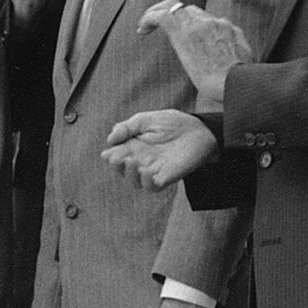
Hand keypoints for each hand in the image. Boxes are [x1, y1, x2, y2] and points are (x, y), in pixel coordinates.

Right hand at [102, 109, 218, 189]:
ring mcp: (153, 170)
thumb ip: (126, 128)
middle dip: (117, 166)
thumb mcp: (145, 120)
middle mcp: (140, 161)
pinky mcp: (166, 177)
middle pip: (122, 171)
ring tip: (132, 162)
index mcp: (132, 147)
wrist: (198, 129)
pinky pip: (152, 187)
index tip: (108, 153)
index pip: (115, 156)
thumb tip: (109, 140)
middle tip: (119, 157)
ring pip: (134, 182)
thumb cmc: (172, 123)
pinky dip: (146, 182)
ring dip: (130, 175)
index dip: (109, 157)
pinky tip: (146, 172)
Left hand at [136, 0, 251, 107]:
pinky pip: (161, 16)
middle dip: (174, 17)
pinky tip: (142, 29)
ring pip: (174, 7)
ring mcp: (198, 24)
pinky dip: (149, 18)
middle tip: (159, 27)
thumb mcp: (246, 59)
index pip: (207, 18)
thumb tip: (231, 44)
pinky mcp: (183, 31)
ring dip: (159, 14)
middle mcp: (213, 22)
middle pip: (189, 10)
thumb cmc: (240, 81)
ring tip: (146, 26)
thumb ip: (237, 47)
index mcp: (228, 28)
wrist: (233, 83)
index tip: (184, 33)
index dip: (192, 23)